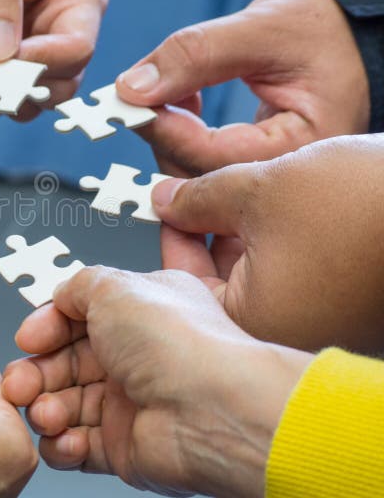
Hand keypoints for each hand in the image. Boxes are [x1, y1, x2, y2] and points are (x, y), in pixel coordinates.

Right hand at [3, 267, 310, 497]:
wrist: (213, 411)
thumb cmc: (179, 344)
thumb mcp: (115, 287)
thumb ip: (78, 285)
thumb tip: (59, 296)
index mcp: (138, 314)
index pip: (75, 318)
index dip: (46, 328)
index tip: (28, 338)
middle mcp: (135, 356)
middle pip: (64, 364)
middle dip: (34, 374)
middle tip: (18, 384)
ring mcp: (129, 403)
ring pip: (65, 405)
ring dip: (45, 409)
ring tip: (45, 412)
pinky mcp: (125, 446)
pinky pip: (77, 446)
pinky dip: (62, 444)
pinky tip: (63, 437)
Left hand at [114, 0, 368, 175]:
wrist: (350, 27)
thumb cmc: (323, 24)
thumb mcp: (260, 29)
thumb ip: (195, 56)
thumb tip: (132, 88)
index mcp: (306, 148)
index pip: (214, 159)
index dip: (164, 130)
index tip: (129, 102)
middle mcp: (289, 176)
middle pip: (201, 180)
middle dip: (163, 136)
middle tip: (139, 96)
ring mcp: (271, 176)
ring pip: (197, 177)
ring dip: (169, 135)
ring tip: (169, 88)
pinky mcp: (254, 165)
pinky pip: (206, 166)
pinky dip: (182, 135)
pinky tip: (183, 100)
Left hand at [151, 133, 383, 352]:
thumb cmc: (370, 204)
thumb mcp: (260, 188)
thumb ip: (199, 197)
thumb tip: (168, 201)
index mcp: (256, 324)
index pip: (183, 288)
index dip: (169, 238)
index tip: (160, 206)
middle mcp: (287, 335)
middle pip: (218, 281)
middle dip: (201, 230)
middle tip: (186, 191)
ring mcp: (319, 323)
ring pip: (254, 273)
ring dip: (236, 230)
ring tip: (226, 188)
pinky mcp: (345, 306)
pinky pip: (291, 273)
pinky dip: (273, 240)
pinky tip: (266, 204)